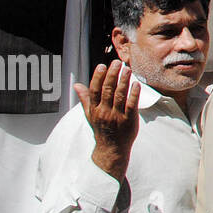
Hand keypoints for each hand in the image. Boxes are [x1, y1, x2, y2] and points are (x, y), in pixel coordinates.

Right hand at [75, 61, 141, 181]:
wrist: (111, 149)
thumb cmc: (101, 129)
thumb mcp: (90, 115)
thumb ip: (85, 99)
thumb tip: (76, 85)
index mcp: (94, 110)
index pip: (94, 91)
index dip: (98, 77)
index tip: (102, 66)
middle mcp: (104, 112)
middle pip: (107, 91)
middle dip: (112, 75)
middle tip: (117, 63)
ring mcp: (116, 116)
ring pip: (120, 96)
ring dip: (124, 81)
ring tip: (127, 69)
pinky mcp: (129, 120)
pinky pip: (131, 105)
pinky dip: (133, 94)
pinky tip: (136, 83)